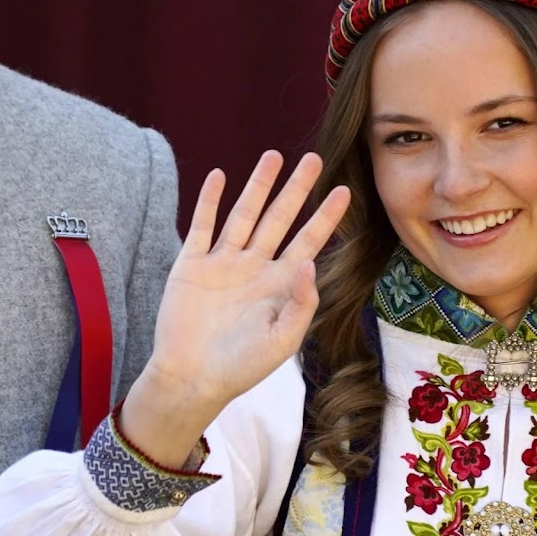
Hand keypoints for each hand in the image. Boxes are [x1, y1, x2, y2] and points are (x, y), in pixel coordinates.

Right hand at [120, 151, 348, 464]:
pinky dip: (209, 201)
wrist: (192, 379)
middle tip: (315, 159)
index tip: (346, 190)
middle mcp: (255, 267)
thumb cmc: (242, 366)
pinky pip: (202, 226)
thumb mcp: (283, 341)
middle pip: (280, 218)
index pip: (309, 241)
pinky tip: (220, 176)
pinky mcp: (191, 264)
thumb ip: (301, 304)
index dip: (326, 216)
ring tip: (273, 156)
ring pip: (244, 214)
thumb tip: (309, 264)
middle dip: (297, 189)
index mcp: (280, 284)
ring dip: (258, 185)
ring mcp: (223, 263)